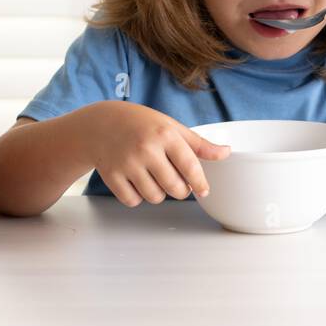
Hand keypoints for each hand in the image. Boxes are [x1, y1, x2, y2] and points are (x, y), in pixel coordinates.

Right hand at [86, 102, 227, 206]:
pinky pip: (133, 201)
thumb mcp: (170, 126)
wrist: (99, 124)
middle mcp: (146, 149)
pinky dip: (137, 196)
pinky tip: (135, 181)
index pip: (190, 167)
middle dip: (180, 190)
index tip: (204, 191)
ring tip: (153, 177)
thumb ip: (198, 144)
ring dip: (158, 193)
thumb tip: (225, 153)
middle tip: (176, 181)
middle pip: (175, 188)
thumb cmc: (140, 124)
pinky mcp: (111, 176)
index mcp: (165, 135)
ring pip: (155, 197)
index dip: (200, 183)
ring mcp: (127, 163)